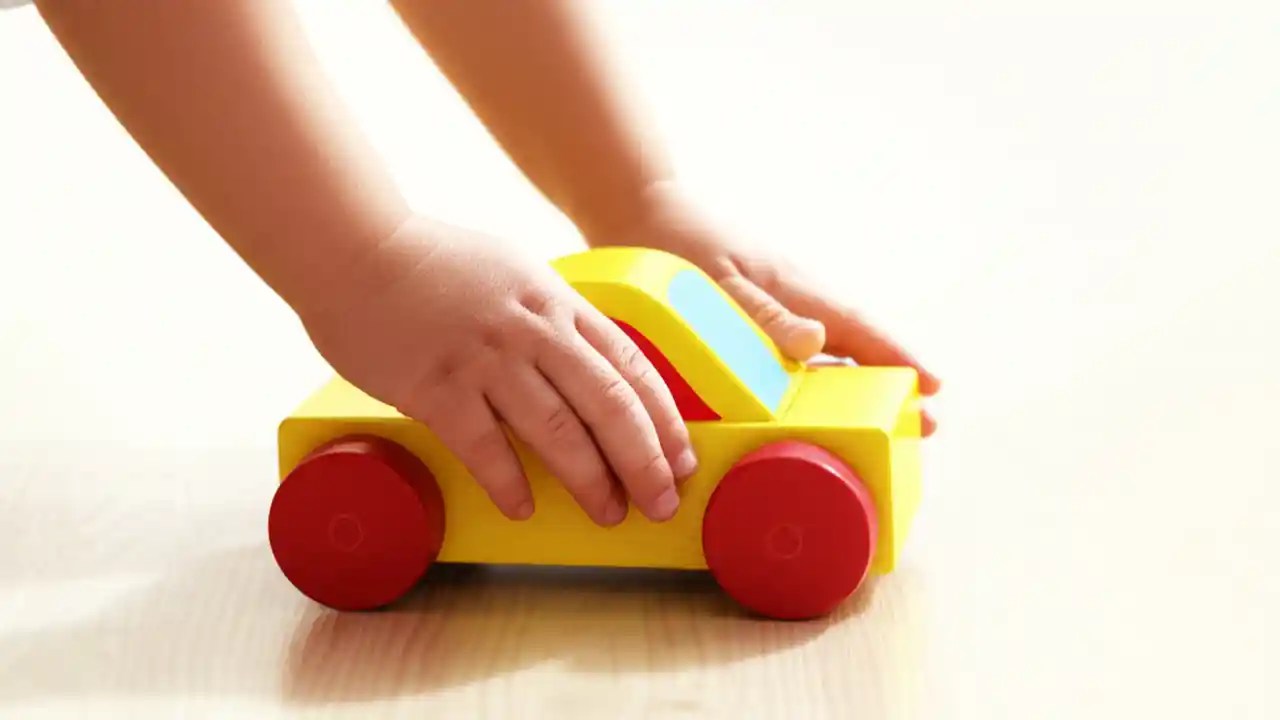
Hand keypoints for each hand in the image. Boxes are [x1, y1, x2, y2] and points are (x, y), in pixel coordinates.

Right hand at [296, 215, 697, 524]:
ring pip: (559, 431)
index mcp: (557, 301)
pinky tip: (522, 510)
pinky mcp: (437, 386)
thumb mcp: (515, 273)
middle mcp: (533, 330)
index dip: (664, 420)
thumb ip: (552, 317)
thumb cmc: (433, 263)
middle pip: (610, 405)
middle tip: (662, 503)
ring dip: (590, 481)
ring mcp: (486, 359)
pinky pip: (485, 447)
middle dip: (645, 461)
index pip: (631, 367)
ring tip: (608, 514)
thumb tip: (588, 363)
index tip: (681, 457)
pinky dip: (509, 483)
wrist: (356, 247)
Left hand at [587, 183, 941, 435]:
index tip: (932, 385)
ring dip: (857, 388)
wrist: (639, 212)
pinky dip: (815, 383)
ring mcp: (777, 313)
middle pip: (856, 347)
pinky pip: (794, 359)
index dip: (897, 357)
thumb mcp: (716, 279)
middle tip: (925, 423)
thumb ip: (763, 312)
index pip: (859, 327)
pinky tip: (818, 409)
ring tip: (886, 426)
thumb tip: (818, 341)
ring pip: (830, 356)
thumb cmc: (678, 242)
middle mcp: (795, 303)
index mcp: (795, 289)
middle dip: (890, 384)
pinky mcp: (753, 324)